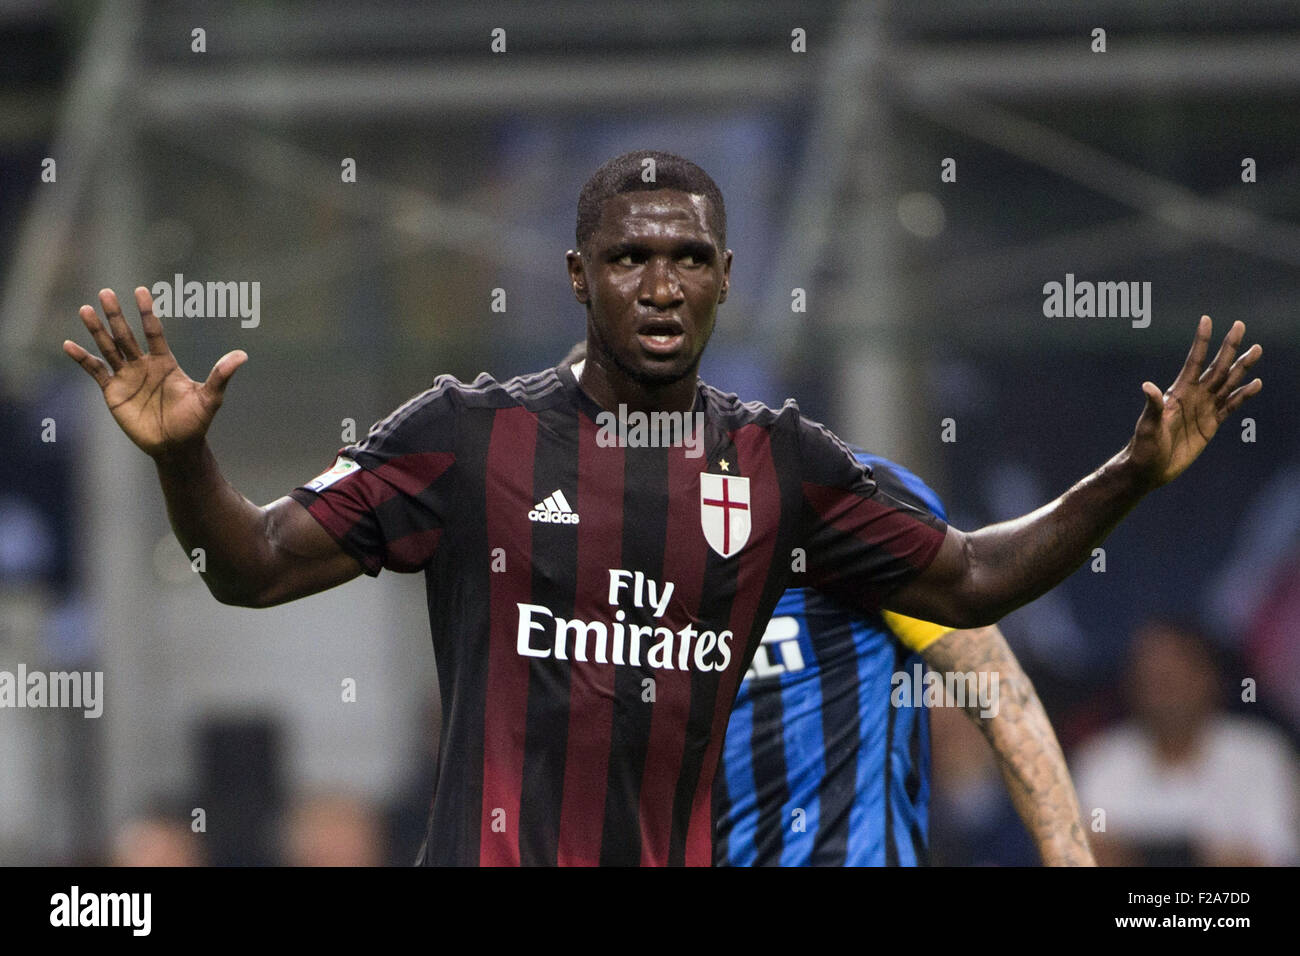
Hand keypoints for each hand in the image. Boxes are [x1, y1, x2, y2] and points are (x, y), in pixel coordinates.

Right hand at [62, 286, 246, 458]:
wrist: (176, 446)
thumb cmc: (195, 422)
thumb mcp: (210, 398)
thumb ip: (221, 376)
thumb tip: (242, 355)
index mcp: (165, 362)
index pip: (154, 332)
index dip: (147, 312)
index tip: (140, 291)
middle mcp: (144, 365)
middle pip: (127, 335)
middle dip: (116, 315)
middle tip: (105, 292)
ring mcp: (127, 377)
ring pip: (109, 348)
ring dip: (96, 330)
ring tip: (85, 309)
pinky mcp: (113, 391)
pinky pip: (95, 371)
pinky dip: (82, 359)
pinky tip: (69, 345)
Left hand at [1127, 315, 1261, 488]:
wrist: (1150, 468)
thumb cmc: (1144, 446)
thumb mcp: (1148, 426)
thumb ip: (1152, 406)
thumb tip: (1147, 386)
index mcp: (1178, 392)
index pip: (1193, 361)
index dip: (1201, 342)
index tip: (1206, 320)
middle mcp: (1193, 396)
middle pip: (1216, 367)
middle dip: (1229, 347)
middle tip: (1240, 325)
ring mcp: (1203, 409)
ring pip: (1227, 383)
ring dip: (1242, 367)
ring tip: (1256, 349)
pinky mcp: (1211, 424)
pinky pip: (1230, 406)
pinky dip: (1243, 395)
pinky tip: (1255, 384)